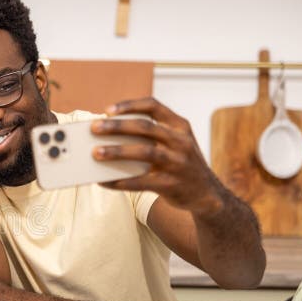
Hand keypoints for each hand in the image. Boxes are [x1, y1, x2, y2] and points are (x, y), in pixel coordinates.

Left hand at [91, 97, 224, 216]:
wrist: (207, 194)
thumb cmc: (180, 164)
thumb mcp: (175, 143)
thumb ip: (151, 136)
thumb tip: (108, 138)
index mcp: (180, 126)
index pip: (153, 106)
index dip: (129, 106)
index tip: (107, 110)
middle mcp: (181, 141)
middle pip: (144, 127)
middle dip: (117, 126)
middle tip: (94, 128)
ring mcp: (177, 163)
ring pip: (144, 152)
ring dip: (117, 152)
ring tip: (95, 153)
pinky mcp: (171, 184)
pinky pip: (141, 182)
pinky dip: (119, 182)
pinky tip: (103, 181)